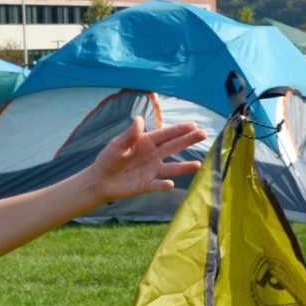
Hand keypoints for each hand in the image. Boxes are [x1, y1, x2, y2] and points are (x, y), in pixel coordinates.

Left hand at [86, 118, 207, 203]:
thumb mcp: (117, 145)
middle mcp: (153, 155)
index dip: (179, 129)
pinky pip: (157, 184)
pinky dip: (163, 185)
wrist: (101, 180)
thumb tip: (139, 120)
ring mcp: (152, 170)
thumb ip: (129, 135)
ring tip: (198, 165)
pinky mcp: (147, 184)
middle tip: (204, 134)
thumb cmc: (109, 159)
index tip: (194, 125)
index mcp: (146, 142)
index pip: (166, 134)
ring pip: (171, 168)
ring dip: (184, 167)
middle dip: (188, 140)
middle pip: (174, 147)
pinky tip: (170, 184)